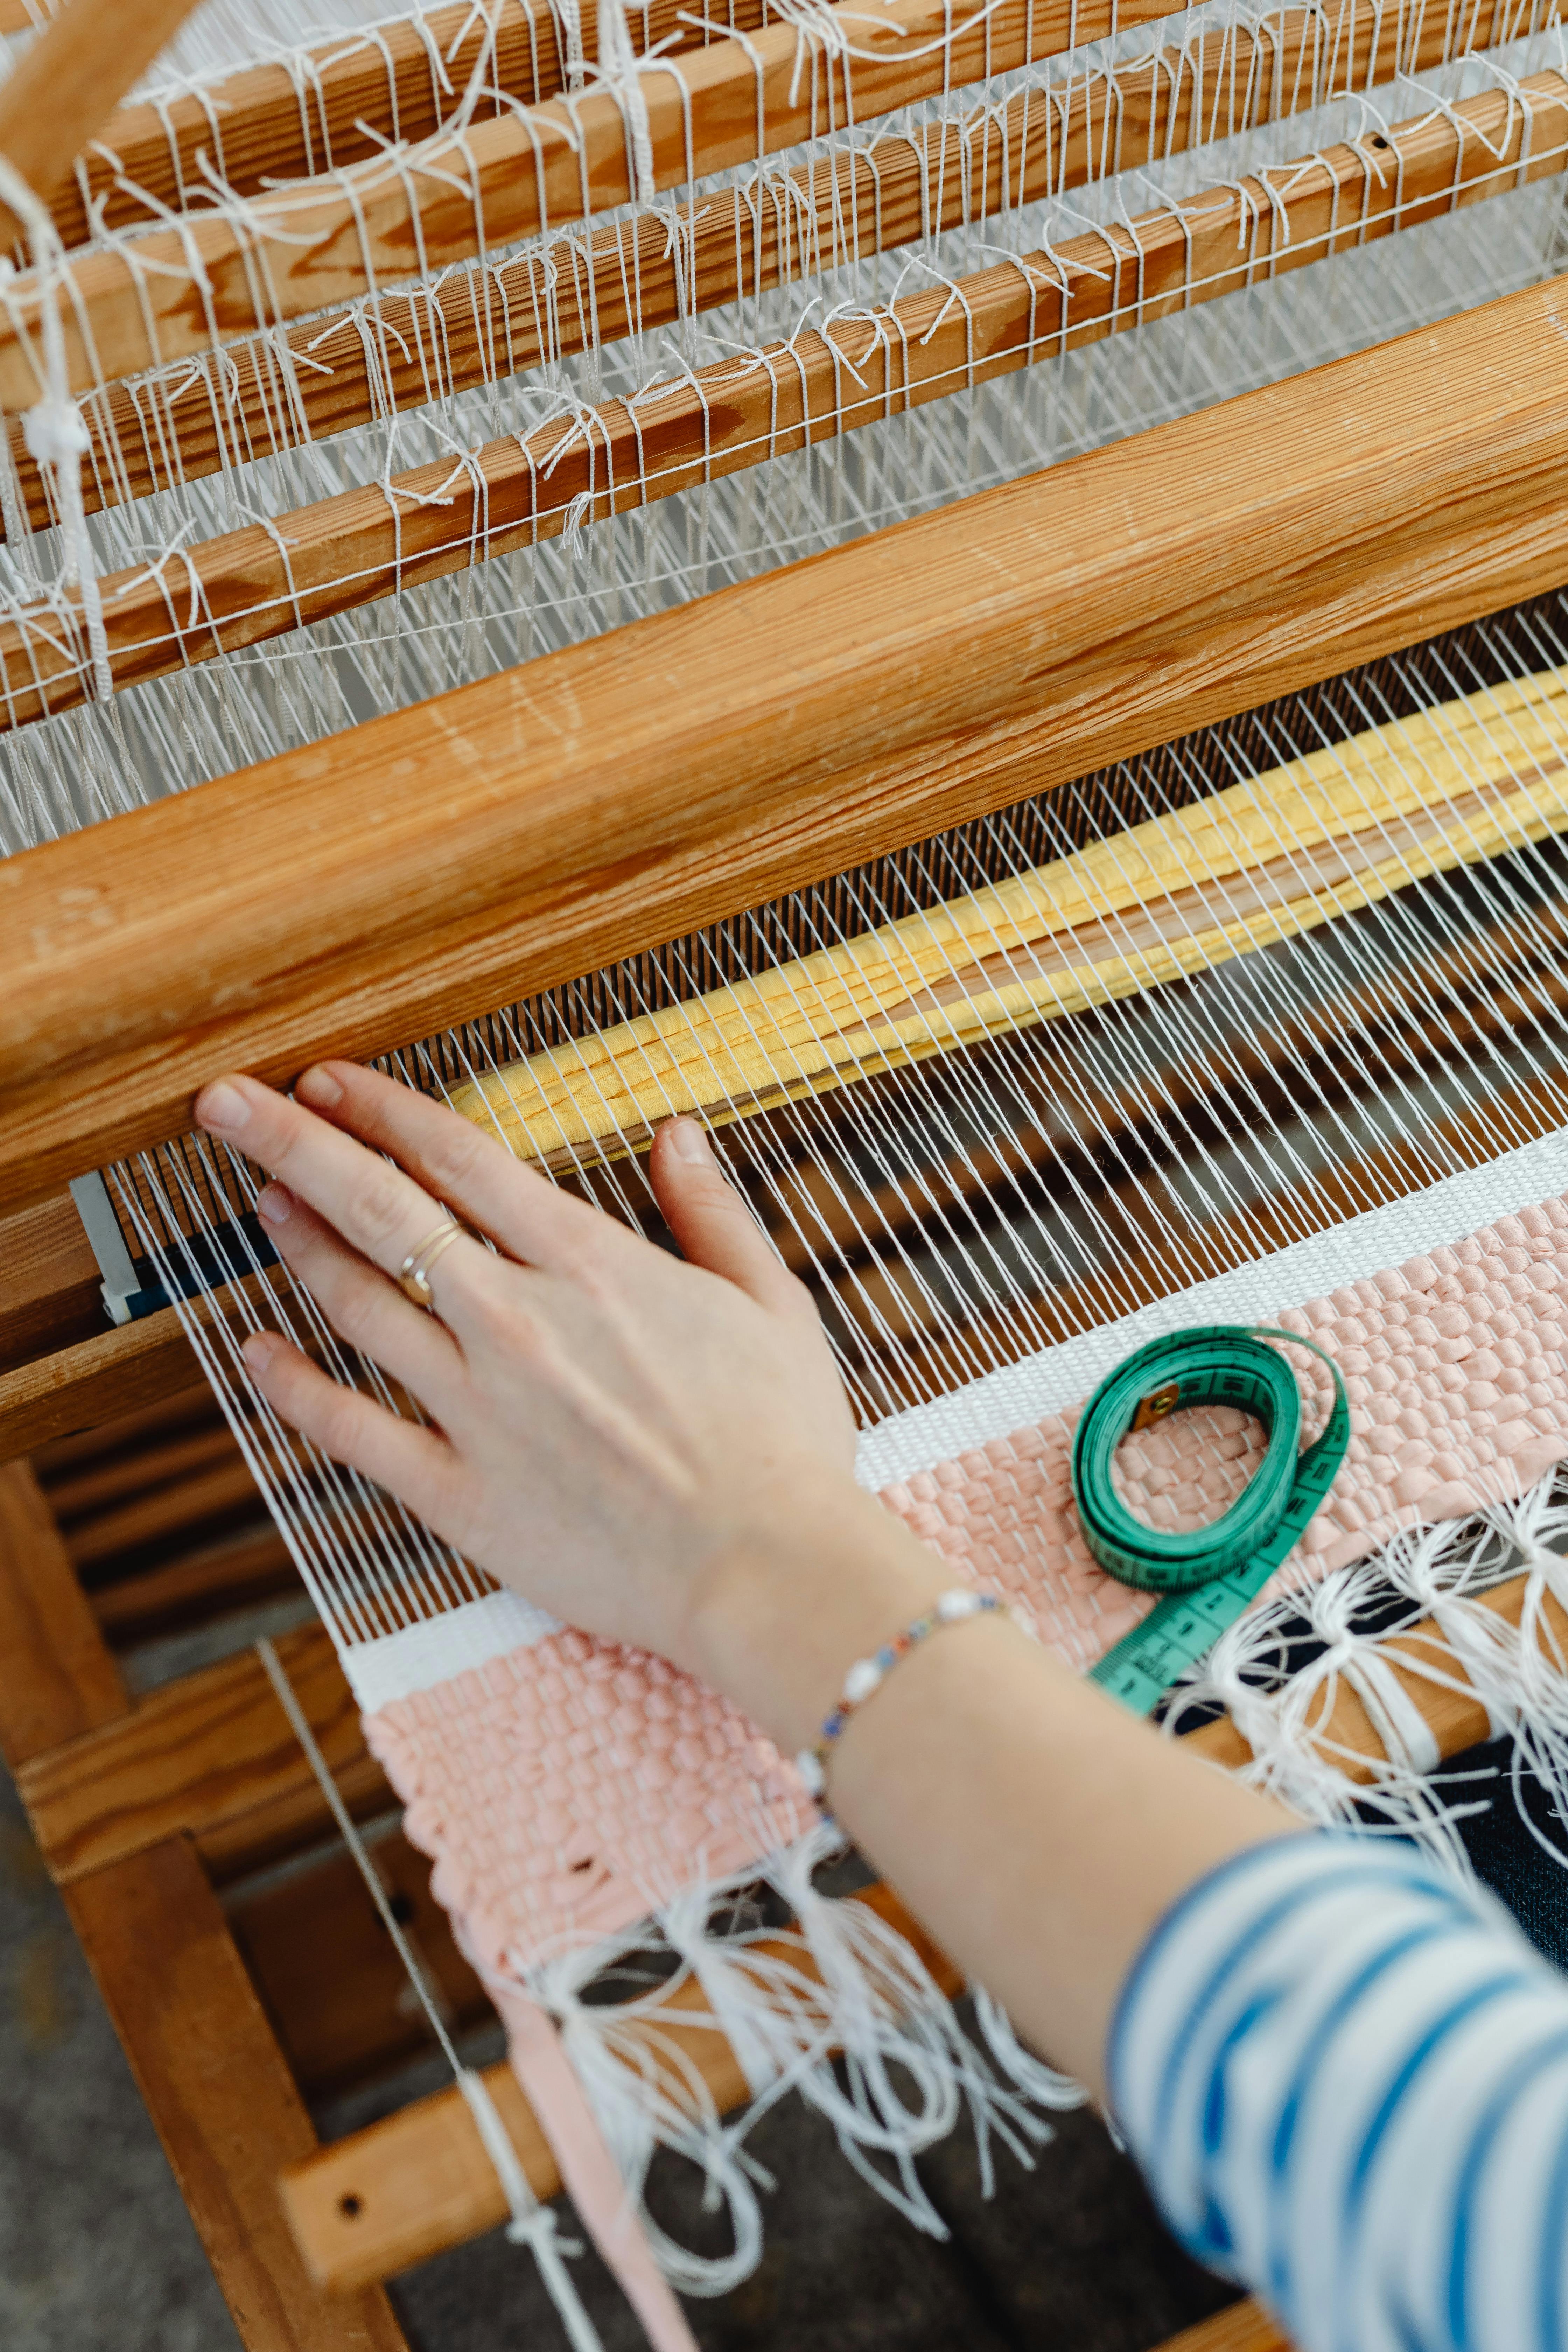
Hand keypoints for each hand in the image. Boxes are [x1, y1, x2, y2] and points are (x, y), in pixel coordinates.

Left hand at [193, 1061, 860, 1683]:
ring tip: (258, 1203)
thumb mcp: (771, 1305)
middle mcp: (518, 1323)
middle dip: (293, 1144)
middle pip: (380, 1209)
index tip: (329, 1082)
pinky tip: (253, 1353)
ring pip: (356, 1304)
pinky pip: (350, 1431)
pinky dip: (290, 1388)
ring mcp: (479, 1409)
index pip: (458, 1160)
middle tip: (228, 1104)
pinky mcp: (459, 1495)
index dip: (382, 1109)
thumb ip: (711, 1212)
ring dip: (297, 1243)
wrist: (769, 1571)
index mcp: (592, 1267)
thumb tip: (677, 1134)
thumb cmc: (782, 1443)